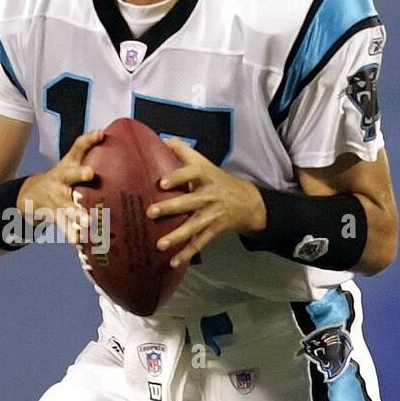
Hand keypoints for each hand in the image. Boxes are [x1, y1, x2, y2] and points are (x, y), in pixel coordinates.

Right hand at [23, 129, 102, 239]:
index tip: (100, 134)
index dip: (88, 140)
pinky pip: (63, 225)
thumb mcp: (72, 167)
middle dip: (79, 173)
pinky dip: (71, 234)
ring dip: (77, 213)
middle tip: (90, 173)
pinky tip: (79, 242)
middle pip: (70, 174)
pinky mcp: (52, 214)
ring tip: (88, 222)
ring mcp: (56, 197)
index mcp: (69, 165)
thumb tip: (124, 147)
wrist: (31, 196)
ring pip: (67, 204)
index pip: (78, 148)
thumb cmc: (65, 180)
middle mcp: (61, 179)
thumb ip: (92, 159)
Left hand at [147, 139, 266, 267]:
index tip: (161, 182)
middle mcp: (208, 195)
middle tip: (151, 212)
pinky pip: (200, 242)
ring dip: (177, 236)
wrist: (249, 202)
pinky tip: (174, 262)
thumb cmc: (218, 180)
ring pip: (193, 226)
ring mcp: (212, 214)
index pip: (191, 174)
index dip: (177, 177)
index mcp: (205, 176)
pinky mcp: (214, 230)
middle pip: (189, 202)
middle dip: (170, 208)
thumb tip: (159, 138)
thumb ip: (182, 151)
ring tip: (160, 244)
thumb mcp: (204, 162)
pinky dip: (187, 253)